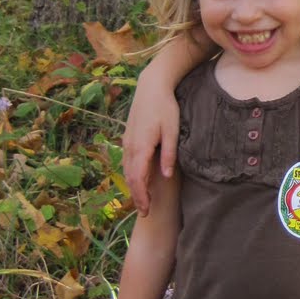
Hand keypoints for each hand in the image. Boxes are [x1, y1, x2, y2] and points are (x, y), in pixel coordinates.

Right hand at [122, 78, 180, 215]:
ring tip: (142, 200)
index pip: (138, 179)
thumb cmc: (166, 107)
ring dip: (133, 186)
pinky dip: (132, 174)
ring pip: (127, 169)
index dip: (141, 197)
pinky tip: (138, 179)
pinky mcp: (128, 136)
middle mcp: (130, 146)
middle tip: (144, 212)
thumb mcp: (172, 131)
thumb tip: (166, 176)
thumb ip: (169, 154)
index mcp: (140, 147)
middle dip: (136, 196)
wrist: (151, 86)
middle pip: (130, 178)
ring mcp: (127, 141)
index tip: (146, 211)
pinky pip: (127, 160)